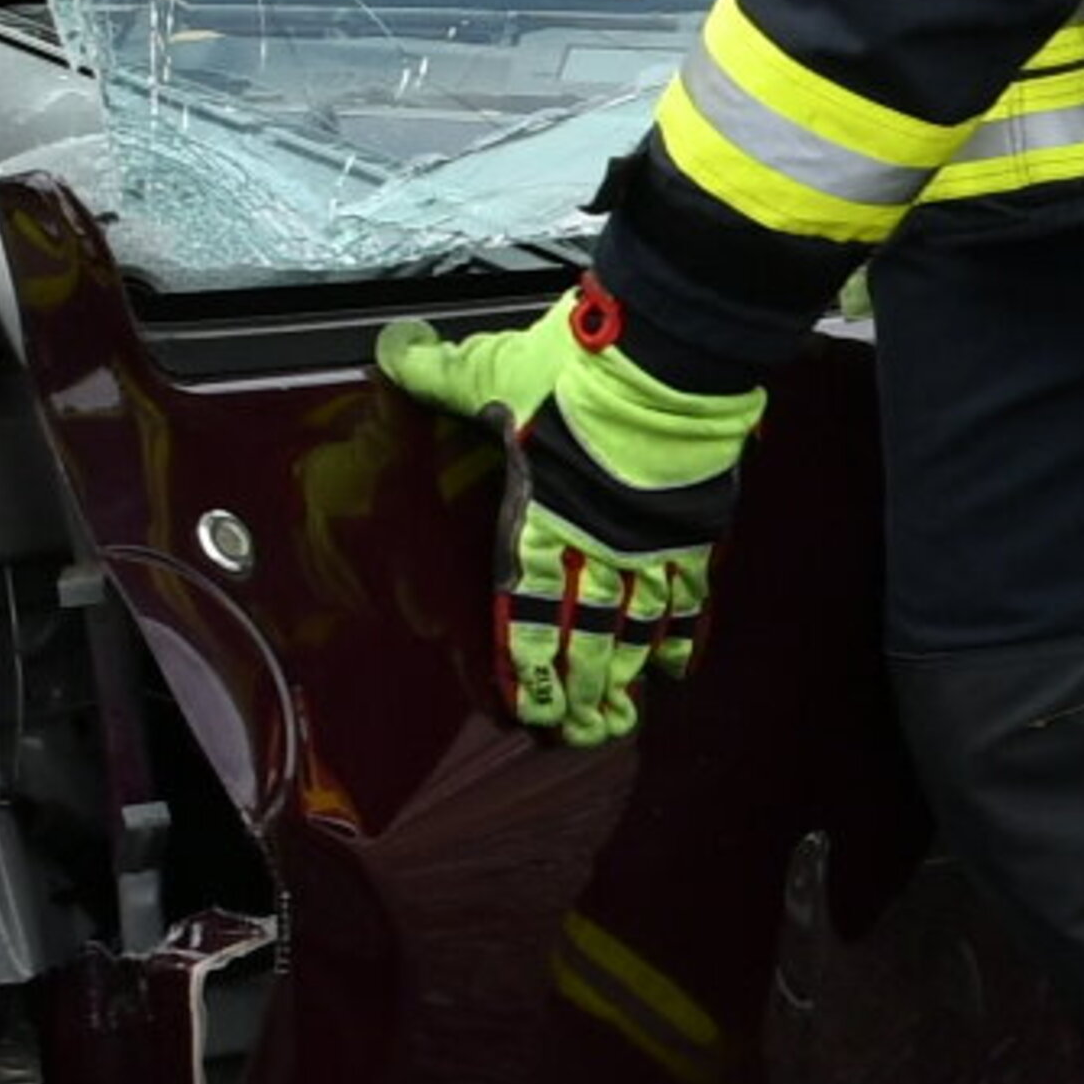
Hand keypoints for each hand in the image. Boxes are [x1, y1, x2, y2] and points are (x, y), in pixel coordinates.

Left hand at [376, 289, 764, 748]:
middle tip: (577, 734)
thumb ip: (441, 372)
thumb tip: (391, 349)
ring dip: (625, 675)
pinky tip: (676, 668)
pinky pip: (687, 596)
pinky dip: (681, 634)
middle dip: (579, 689)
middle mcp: (593, 543)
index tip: (526, 709)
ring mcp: (647, 542)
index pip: (525, 608)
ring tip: (620, 716)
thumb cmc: (577, 368)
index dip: (526, 664)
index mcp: (539, 516)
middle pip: (585, 634)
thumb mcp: (493, 368)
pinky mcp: (692, 528)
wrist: (665, 356)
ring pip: (634, 627)